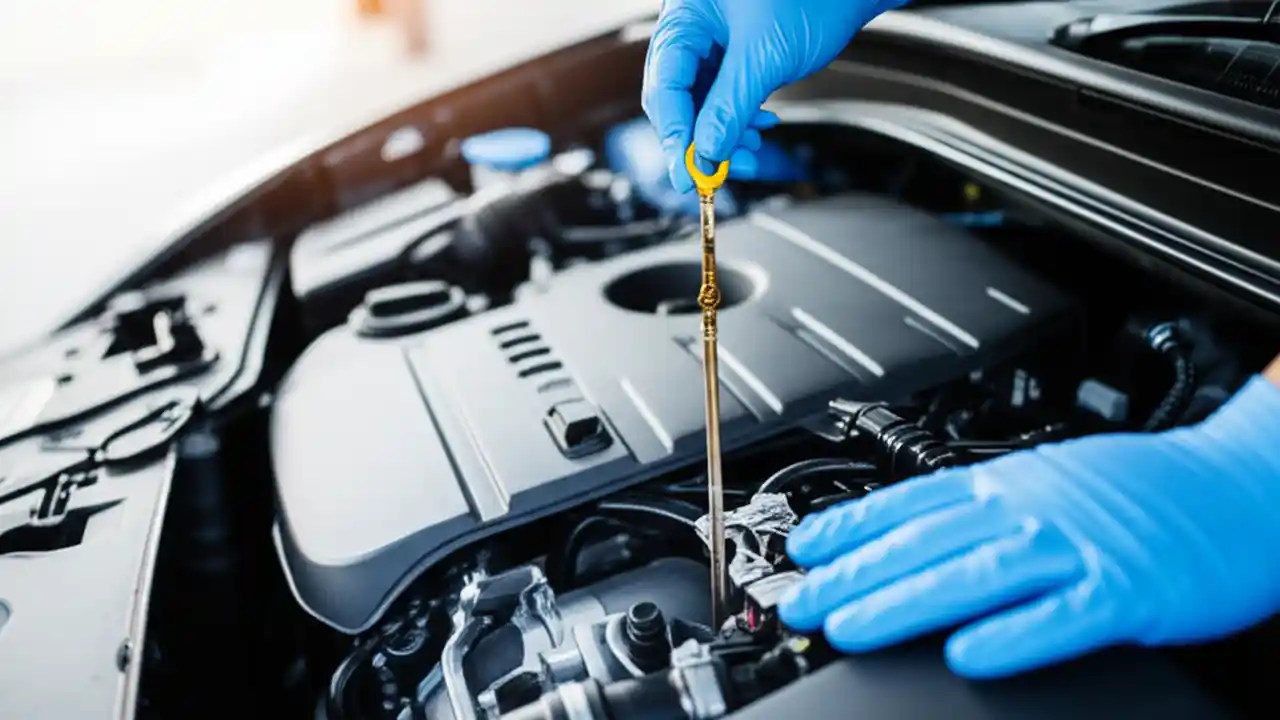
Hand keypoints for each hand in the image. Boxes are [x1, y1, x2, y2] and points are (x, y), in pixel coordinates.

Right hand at [642, 0, 905, 191]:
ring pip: (702, 102)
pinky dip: (739, 118)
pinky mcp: (735, 54)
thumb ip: (729, 108)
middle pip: (678, 97)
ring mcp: (713, 41)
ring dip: (723, 133)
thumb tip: (705, 152)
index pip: (665, 84)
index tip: (687, 175)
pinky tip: (758, 127)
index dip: (674, 135)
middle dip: (699, 138)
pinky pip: (724, 96)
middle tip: (715, 173)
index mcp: (685, 15)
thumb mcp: (763, 58)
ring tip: (747, 152)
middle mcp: (693, 27)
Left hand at [780, 376, 1279, 678]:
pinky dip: (1012, 635)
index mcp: (1009, 484)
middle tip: (799, 602)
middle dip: (854, 573)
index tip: (802, 551)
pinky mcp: (1125, 592)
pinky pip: (1060, 616)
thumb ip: (982, 508)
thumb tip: (911, 535)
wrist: (1240, 485)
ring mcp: (1077, 549)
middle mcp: (1031, 510)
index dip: (850, 528)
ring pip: (975, 575)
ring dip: (903, 600)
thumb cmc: (1142, 491)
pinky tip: (966, 654)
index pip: (911, 502)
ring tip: (849, 626)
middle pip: (926, 542)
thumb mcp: (1047, 481)